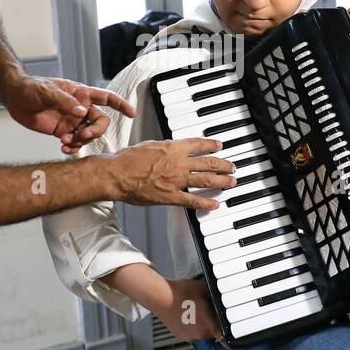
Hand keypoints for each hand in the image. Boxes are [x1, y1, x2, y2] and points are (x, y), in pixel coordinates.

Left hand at [2, 76, 136, 153]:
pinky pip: (74, 142)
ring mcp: (71, 121)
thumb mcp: (46, 91)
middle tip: (82, 136)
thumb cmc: (30, 87)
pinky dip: (72, 148)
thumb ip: (65, 102)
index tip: (131, 113)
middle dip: (96, 131)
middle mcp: (79, 108)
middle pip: (100, 121)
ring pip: (88, 134)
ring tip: (66, 143)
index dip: (120, 104)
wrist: (14, 97)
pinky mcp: (62, 131)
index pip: (105, 97)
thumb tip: (82, 111)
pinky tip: (63, 148)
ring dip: (81, 142)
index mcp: (80, 94)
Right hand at [104, 138, 235, 209]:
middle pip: (209, 163)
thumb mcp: (149, 145)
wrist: (117, 174)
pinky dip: (206, 203)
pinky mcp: (171, 196)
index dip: (211, 145)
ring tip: (231, 182)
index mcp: (173, 148)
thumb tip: (170, 148)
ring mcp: (177, 180)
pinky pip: (193, 200)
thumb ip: (164, 147)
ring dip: (222, 181)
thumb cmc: (128, 160)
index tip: (219, 146)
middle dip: (224, 165)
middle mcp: (179, 163)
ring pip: (206, 180)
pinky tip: (215, 205)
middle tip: (232, 167)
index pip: (198, 144)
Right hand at [158, 279, 223, 342]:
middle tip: (207, 310)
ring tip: (194, 311)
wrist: (162, 297)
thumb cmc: (181, 293)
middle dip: (212, 323)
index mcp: (210, 325)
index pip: (225, 337)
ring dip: (201, 325)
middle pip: (213, 333)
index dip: (228, 333)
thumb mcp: (205, 289)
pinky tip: (187, 314)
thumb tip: (222, 298)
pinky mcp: (180, 335)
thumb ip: (216, 297)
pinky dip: (191, 326)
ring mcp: (189, 336)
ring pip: (201, 333)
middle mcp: (200, 334)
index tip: (230, 332)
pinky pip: (191, 333)